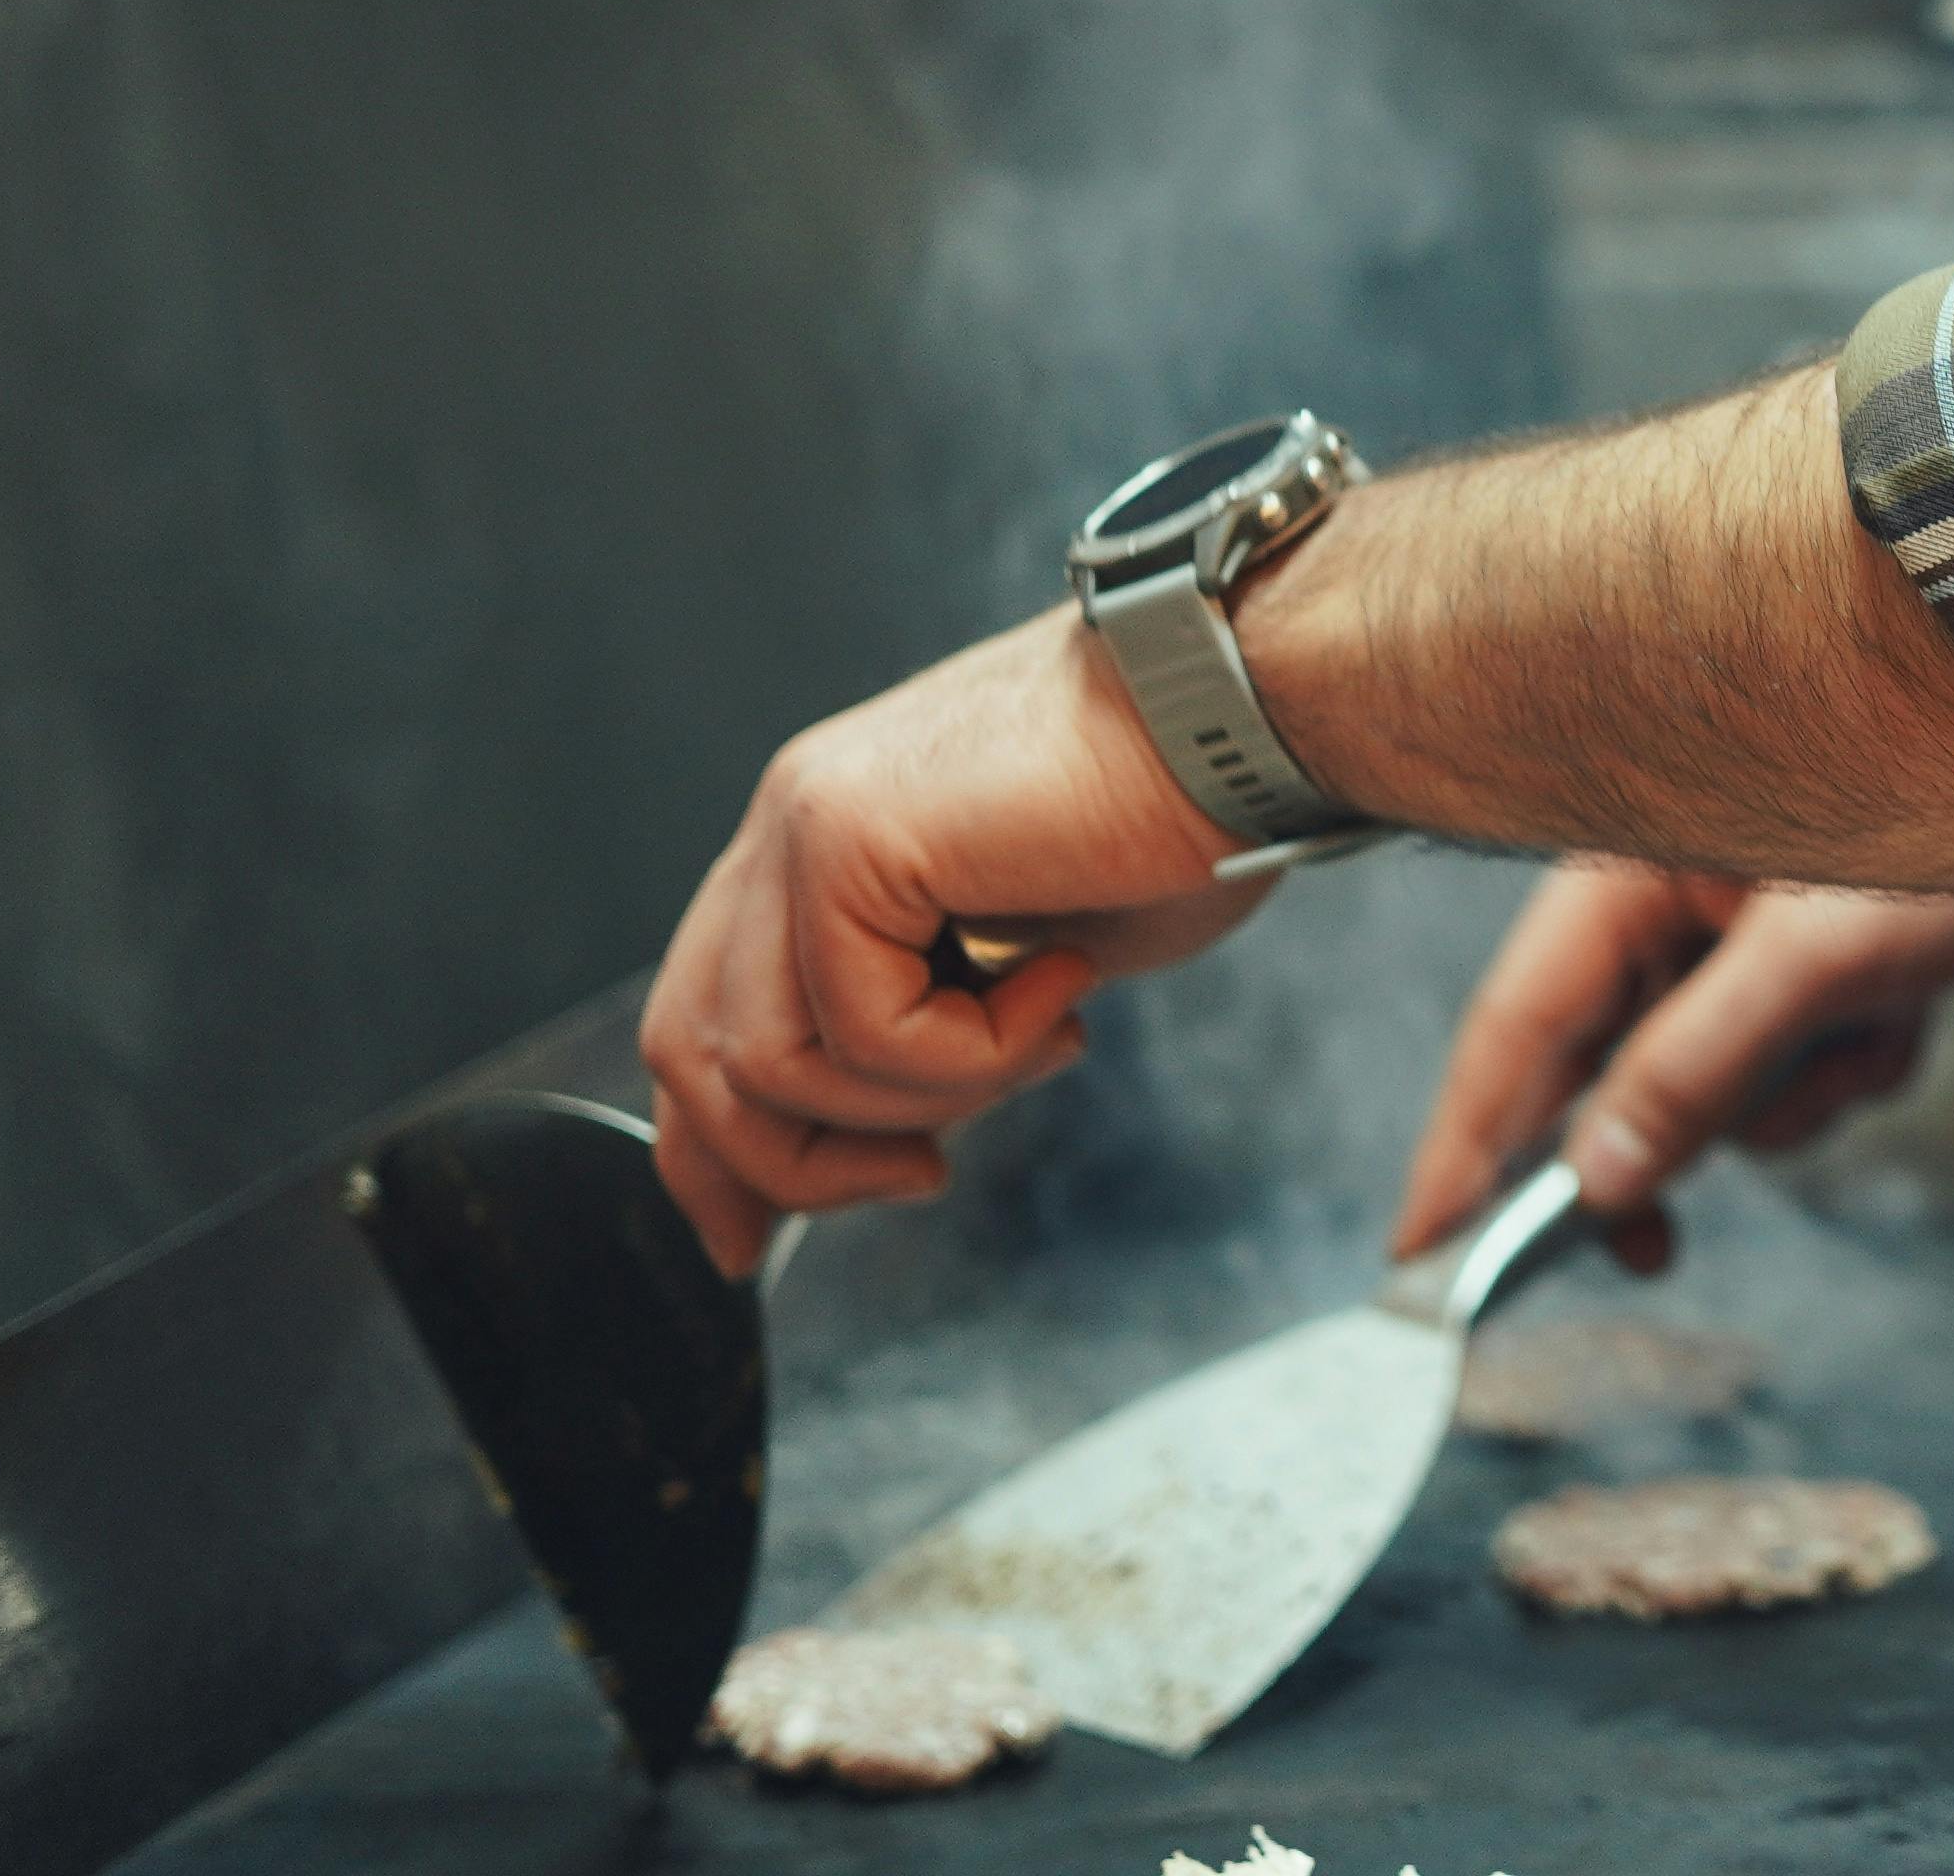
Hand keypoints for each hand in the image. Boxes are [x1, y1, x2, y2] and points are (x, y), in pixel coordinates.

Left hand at [638, 603, 1259, 1273]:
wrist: (1257, 713)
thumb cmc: (1185, 813)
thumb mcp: (1027, 962)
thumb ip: (933, 1024)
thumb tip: (888, 1142)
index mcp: (827, 841)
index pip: (703, 1015)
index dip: (712, 1152)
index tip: (753, 1240)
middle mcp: (795, 819)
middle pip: (695, 1050)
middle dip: (796, 1162)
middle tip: (926, 1173)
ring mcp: (807, 818)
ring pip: (768, 1062)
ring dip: (919, 1098)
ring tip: (1037, 1037)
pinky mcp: (848, 834)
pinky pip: (856, 1029)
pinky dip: (970, 1052)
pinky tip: (1060, 983)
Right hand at [1390, 862, 1953, 1271]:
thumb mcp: (1817, 961)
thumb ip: (1695, 1067)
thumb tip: (1595, 1181)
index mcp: (1632, 869)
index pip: (1515, 1026)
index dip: (1463, 1145)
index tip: (1419, 1257)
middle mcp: (1675, 903)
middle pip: (1603, 1069)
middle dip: (1657, 1146)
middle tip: (1654, 1253)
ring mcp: (1749, 938)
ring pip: (1711, 1090)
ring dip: (1788, 1098)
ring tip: (1867, 1032)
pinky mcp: (1824, 966)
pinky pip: (1796, 1074)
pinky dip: (1848, 1072)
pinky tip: (1905, 1016)